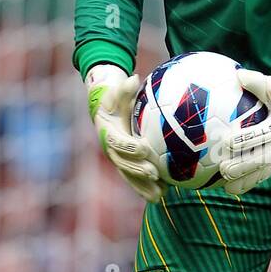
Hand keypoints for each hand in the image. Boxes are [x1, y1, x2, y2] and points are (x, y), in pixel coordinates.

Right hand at [86, 63, 165, 202]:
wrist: (106, 117)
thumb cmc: (114, 103)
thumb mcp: (116, 94)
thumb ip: (124, 89)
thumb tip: (134, 77)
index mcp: (109, 133)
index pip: (118, 143)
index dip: (129, 147)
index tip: (144, 148)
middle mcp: (111, 151)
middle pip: (123, 164)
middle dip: (137, 170)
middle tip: (153, 173)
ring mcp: (118, 161)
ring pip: (130, 176)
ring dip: (143, 186)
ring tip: (160, 194)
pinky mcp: (126, 168)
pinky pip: (136, 181)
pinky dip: (147, 189)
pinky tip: (164, 194)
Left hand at [219, 61, 270, 195]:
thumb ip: (257, 82)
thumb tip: (238, 74)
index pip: (261, 134)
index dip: (245, 139)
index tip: (226, 141)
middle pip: (262, 158)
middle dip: (243, 165)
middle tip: (223, 168)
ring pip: (263, 171)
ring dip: (245, 180)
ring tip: (226, 187)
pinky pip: (263, 175)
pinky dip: (249, 184)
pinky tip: (232, 190)